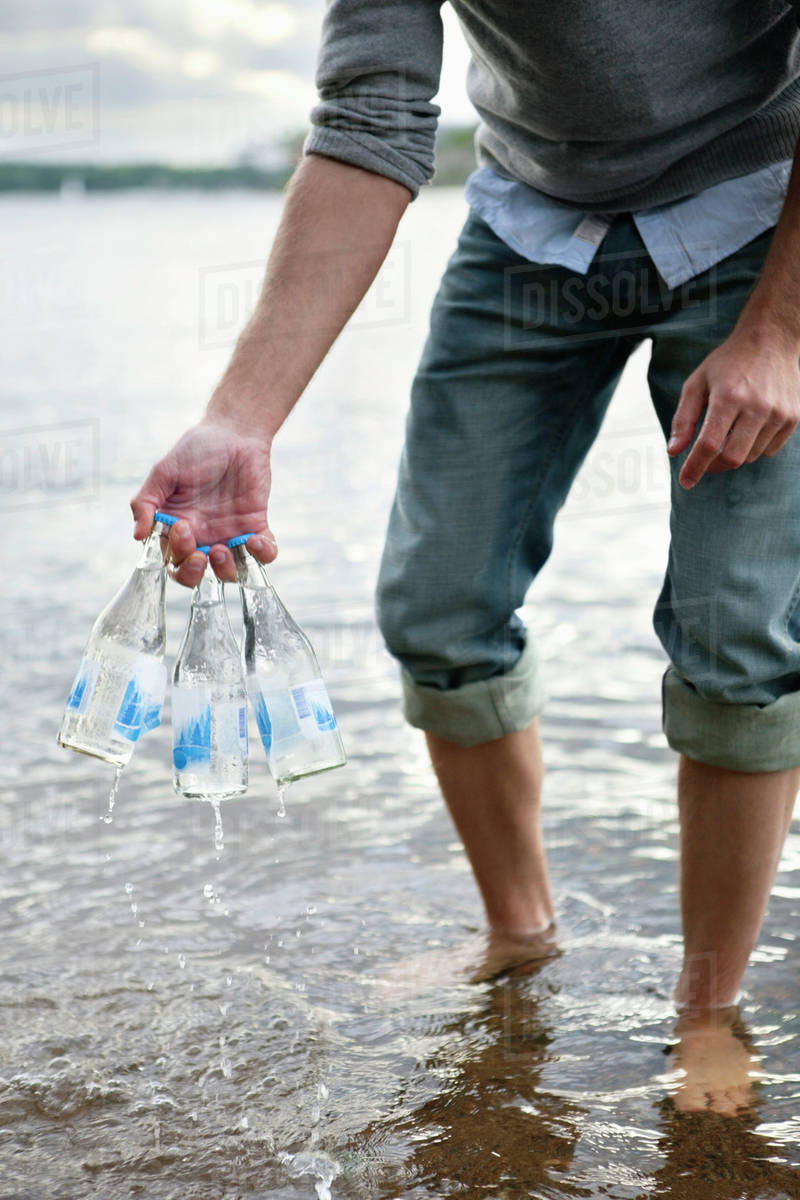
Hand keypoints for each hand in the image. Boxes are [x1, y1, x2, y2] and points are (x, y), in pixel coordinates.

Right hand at [130, 419, 276, 586]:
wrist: (234, 432)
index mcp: (177, 526)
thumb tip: (138, 535)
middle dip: (195, 573)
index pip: (171, 560)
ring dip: (226, 570)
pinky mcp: (256, 526)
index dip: (175, 556)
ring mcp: (230, 533)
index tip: (183, 528)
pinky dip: (262, 555)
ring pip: (229, 572)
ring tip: (225, 548)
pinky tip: (255, 539)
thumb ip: (146, 501)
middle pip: (196, 574)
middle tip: (202, 554)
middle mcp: (202, 536)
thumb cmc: (196, 449)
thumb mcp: (164, 471)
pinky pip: (264, 554)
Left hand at [667, 328, 799, 488]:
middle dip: (713, 466)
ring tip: (728, 432)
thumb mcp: (697, 383)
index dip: (695, 467)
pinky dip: (754, 447)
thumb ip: (683, 418)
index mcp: (728, 397)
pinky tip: (748, 428)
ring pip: (750, 456)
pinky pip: (769, 449)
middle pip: (732, 457)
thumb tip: (674, 451)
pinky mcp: (793, 417)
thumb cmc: (728, 362)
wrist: (772, 340)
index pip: (709, 444)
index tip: (685, 482)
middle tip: (704, 461)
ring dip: (734, 454)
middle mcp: (757, 407)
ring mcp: (779, 413)